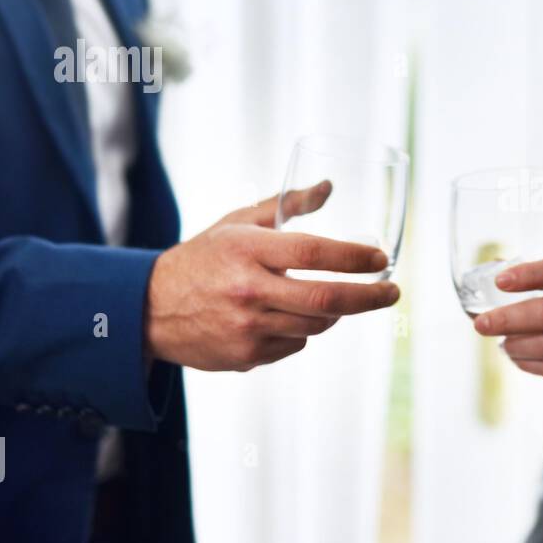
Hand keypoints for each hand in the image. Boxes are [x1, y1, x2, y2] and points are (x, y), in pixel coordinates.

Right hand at [145, 182, 399, 370]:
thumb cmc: (203, 258)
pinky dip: (303, 331)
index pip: (314, 253)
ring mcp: (247, 328)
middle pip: (326, 300)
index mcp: (247, 251)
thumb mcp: (237, 223)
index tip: (381, 258)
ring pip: (317, 326)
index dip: (354, 257)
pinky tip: (288, 317)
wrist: (149, 309)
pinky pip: (295, 344)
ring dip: (336, 313)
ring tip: (337, 298)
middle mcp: (248, 291)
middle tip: (393, 291)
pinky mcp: (246, 356)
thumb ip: (286, 205)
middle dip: (370, 297)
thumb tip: (328, 186)